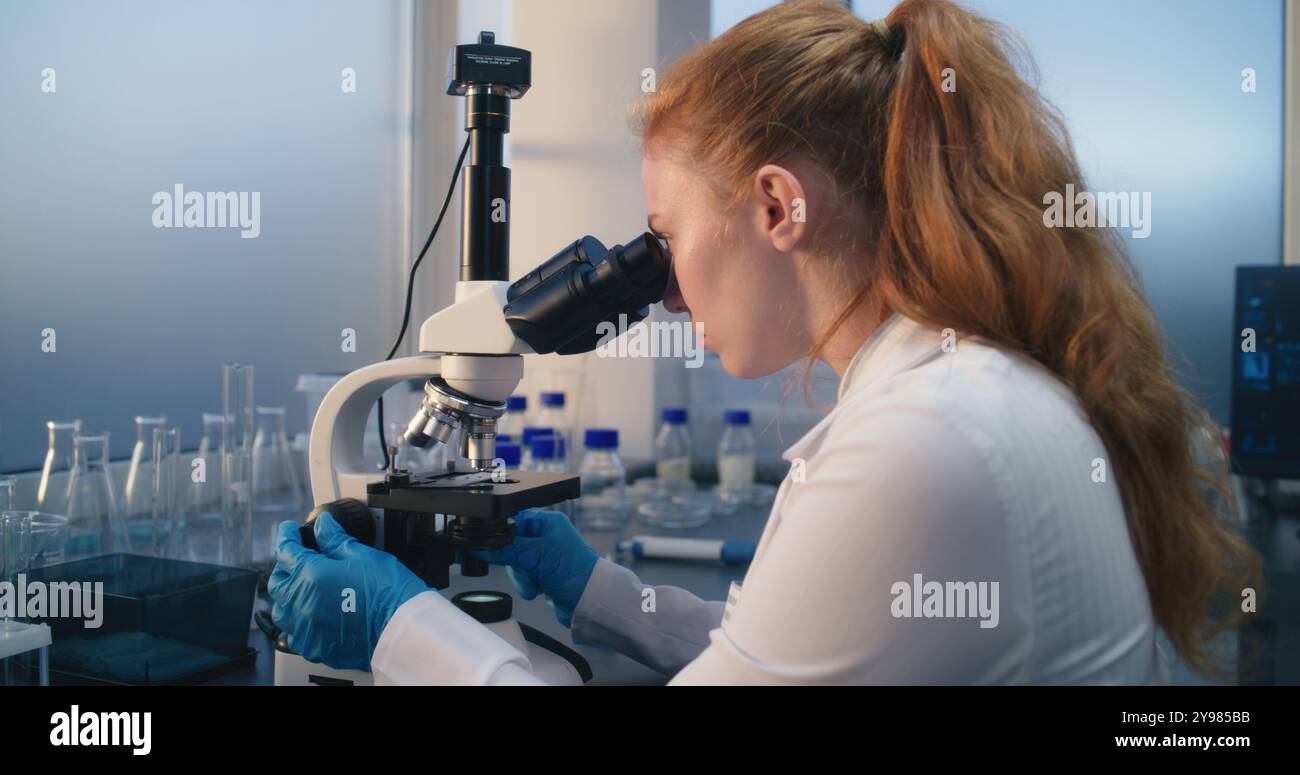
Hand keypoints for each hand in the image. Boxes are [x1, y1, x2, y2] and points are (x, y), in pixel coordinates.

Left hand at [268, 513, 428, 670]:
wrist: (402, 628)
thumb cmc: (387, 592)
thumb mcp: (362, 555)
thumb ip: (335, 539)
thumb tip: (324, 526)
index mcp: (311, 575)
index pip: (287, 551)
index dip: (287, 536)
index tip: (289, 530)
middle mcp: (301, 603)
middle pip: (277, 582)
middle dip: (283, 566)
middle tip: (296, 559)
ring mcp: (306, 628)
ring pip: (281, 611)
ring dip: (286, 597)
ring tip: (300, 590)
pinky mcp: (315, 647)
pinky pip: (295, 635)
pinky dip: (298, 624)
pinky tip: (311, 617)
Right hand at [472, 508, 598, 627]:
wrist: (590, 601)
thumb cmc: (575, 572)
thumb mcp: (536, 556)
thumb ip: (506, 550)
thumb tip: (482, 547)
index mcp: (548, 523)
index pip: (515, 520)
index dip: (502, 534)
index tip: (491, 545)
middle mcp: (547, 537)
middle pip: (512, 545)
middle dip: (516, 564)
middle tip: (525, 570)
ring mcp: (546, 556)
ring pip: (516, 564)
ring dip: (522, 578)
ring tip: (535, 584)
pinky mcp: (544, 574)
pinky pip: (523, 577)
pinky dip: (527, 585)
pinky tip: (538, 589)